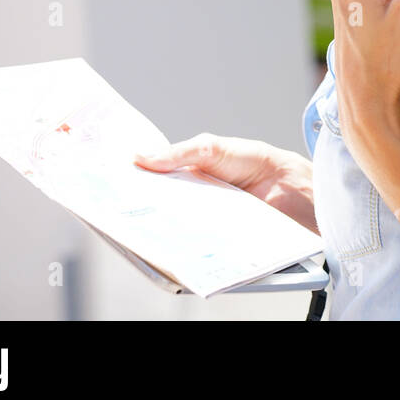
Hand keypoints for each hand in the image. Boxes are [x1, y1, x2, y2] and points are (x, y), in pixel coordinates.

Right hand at [133, 134, 317, 234]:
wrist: (288, 184)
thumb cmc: (251, 161)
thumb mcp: (211, 148)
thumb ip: (178, 153)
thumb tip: (138, 157)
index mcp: (185, 180)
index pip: (151, 189)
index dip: (133, 191)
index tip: (110, 192)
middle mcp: (190, 204)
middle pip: (158, 214)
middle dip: (142, 215)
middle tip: (124, 215)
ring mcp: (203, 225)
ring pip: (174, 235)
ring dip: (164, 234)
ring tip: (148, 233)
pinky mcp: (217, 244)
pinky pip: (196, 250)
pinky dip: (188, 249)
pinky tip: (181, 246)